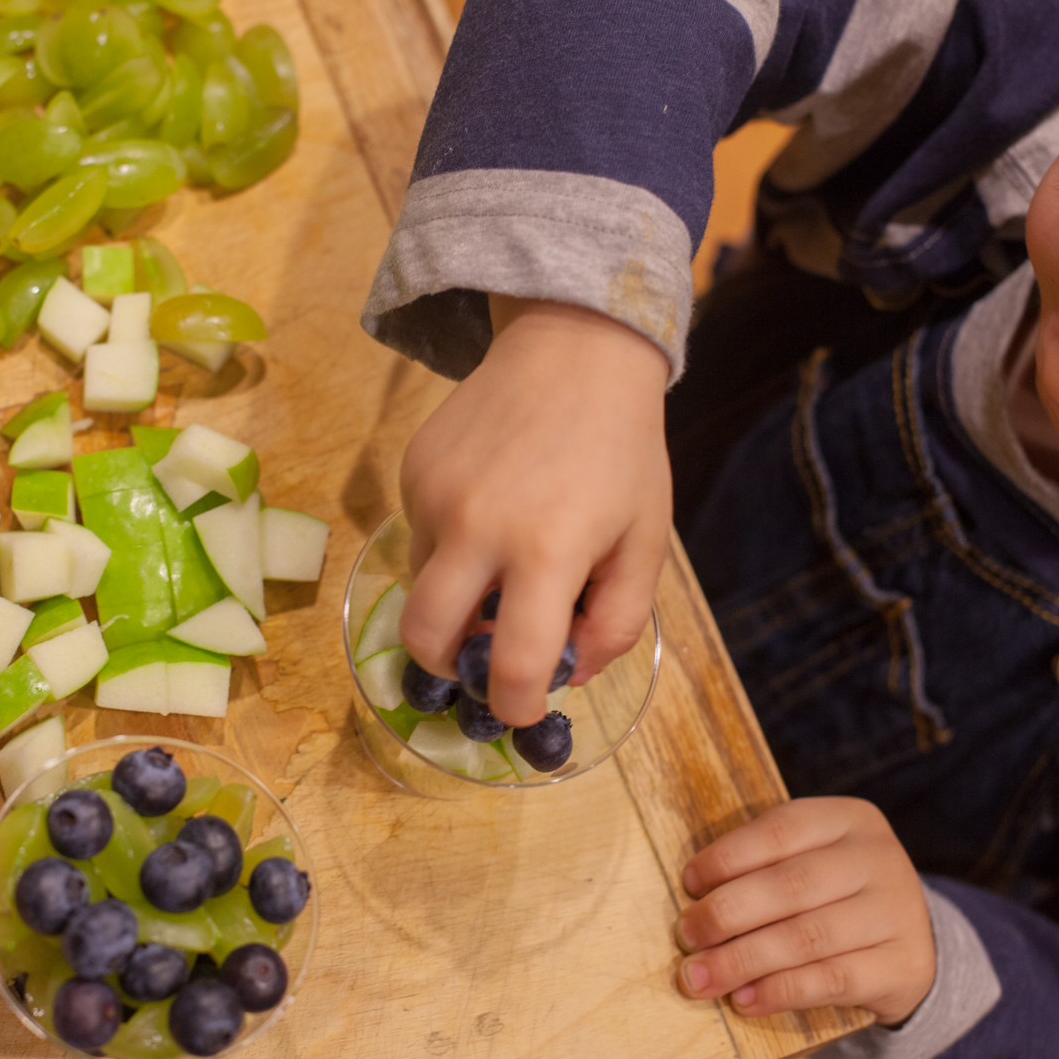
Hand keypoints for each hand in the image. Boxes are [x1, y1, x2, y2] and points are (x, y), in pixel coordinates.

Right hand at [398, 297, 670, 725]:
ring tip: (502, 561)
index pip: (513, 665)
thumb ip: (617, 620)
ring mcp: (434, 496)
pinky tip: (489, 507)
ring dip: (455, 597)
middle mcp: (477, 527)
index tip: (525, 709)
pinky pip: (419, 536)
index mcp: (548, 550)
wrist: (573, 349)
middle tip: (478, 663)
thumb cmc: (622, 450)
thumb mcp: (646, 539)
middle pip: (425, 639)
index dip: (517, 706)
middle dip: (447, 670)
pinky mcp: (412, 470)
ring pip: (421, 585)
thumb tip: (568, 672)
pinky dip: (449, 545)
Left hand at [673, 797, 935, 1026]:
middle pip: (790, 886)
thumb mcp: (812, 862)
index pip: (781, 829)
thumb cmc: (836, 896)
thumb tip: (692, 899)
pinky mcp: (903, 965)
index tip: (688, 883)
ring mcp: (896, 912)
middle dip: (727, 913)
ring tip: (700, 977)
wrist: (912, 944)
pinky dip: (780, 991)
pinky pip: (831, 980)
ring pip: (806, 937)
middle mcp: (877, 859)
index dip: (728, 856)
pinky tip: (744, 1000)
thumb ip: (762, 869)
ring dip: (742, 960)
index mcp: (849, 820)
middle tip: (687, 936)